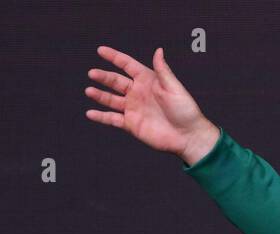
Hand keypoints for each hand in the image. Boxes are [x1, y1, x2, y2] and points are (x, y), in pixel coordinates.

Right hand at [84, 46, 217, 163]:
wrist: (188, 136)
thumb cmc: (186, 111)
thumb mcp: (174, 87)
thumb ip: (163, 70)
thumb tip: (159, 50)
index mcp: (148, 81)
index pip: (127, 65)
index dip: (114, 57)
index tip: (101, 50)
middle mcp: (138, 93)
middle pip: (116, 81)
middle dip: (103, 77)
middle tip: (92, 73)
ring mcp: (133, 108)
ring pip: (111, 99)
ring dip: (99, 95)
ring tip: (89, 91)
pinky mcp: (131, 124)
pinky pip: (112, 119)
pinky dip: (101, 116)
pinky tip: (90, 113)